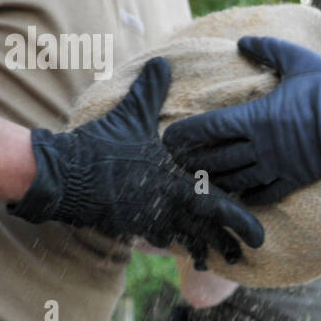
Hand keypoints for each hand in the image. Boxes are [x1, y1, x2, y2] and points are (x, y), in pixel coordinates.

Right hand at [8, 58, 262, 269]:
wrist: (60, 174)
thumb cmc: (100, 144)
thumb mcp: (130, 114)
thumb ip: (151, 91)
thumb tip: (162, 60)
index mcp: (175, 184)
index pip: (218, 207)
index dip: (240, 223)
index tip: (260, 237)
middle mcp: (166, 207)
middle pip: (205, 233)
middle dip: (226, 244)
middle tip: (243, 256)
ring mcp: (146, 220)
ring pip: (182, 240)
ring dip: (200, 248)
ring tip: (214, 260)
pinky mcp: (128, 225)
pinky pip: (156, 238)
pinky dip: (170, 242)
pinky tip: (178, 245)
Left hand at [162, 36, 320, 206]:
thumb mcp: (296, 59)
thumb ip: (266, 48)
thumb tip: (242, 40)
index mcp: (256, 117)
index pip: (209, 128)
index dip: (185, 134)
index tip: (167, 137)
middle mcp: (262, 146)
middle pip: (216, 159)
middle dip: (191, 162)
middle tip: (172, 163)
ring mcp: (277, 166)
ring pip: (236, 181)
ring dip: (215, 182)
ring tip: (198, 180)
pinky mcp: (294, 179)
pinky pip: (264, 194)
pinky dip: (246, 196)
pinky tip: (236, 195)